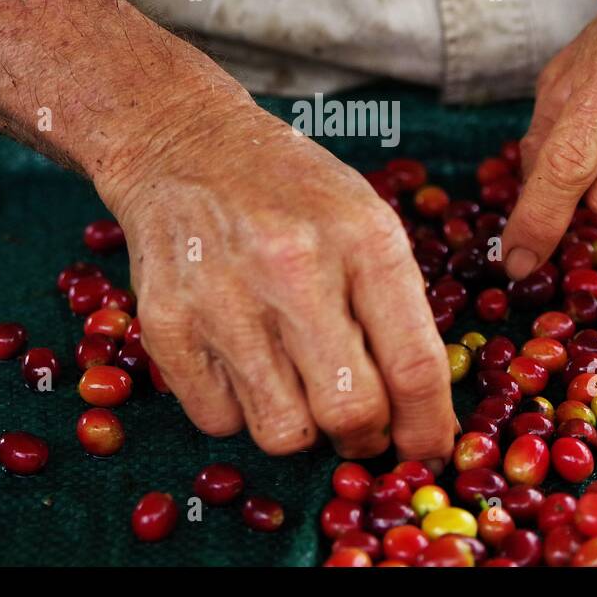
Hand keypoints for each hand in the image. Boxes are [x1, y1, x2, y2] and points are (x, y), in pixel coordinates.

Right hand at [95, 81, 456, 466]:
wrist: (183, 146)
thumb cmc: (289, 191)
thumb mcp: (365, 220)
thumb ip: (397, 308)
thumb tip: (422, 412)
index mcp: (362, 238)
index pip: (414, 365)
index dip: (428, 426)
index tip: (428, 449)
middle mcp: (294, 268)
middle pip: (351, 412)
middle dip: (365, 437)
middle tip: (360, 427)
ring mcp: (224, 298)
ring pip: (284, 432)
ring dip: (301, 427)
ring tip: (296, 384)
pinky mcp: (167, 324)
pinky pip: (220, 422)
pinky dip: (239, 411)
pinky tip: (242, 362)